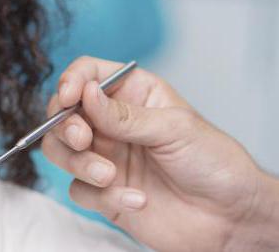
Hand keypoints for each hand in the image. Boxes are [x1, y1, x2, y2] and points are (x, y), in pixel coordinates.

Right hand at [40, 56, 266, 251]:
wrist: (230, 217)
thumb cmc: (214, 162)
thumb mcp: (174, 128)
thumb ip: (124, 115)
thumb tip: (86, 93)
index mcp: (132, 93)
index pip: (88, 73)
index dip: (72, 81)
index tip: (68, 98)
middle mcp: (112, 123)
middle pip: (63, 112)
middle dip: (65, 126)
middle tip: (82, 139)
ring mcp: (105, 156)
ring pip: (60, 151)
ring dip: (78, 163)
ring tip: (109, 176)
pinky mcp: (103, 191)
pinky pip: (79, 189)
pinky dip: (102, 196)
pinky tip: (137, 200)